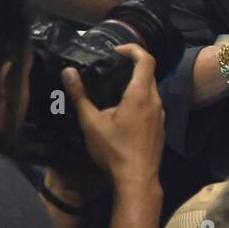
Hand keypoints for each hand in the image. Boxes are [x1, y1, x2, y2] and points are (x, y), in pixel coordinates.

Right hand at [63, 44, 164, 191]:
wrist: (137, 178)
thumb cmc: (114, 150)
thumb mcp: (91, 122)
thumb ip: (80, 96)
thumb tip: (68, 72)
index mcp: (140, 94)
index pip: (146, 59)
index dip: (133, 49)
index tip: (117, 50)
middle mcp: (155, 101)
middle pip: (148, 74)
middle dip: (132, 66)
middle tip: (112, 67)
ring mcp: (160, 115)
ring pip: (151, 91)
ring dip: (135, 85)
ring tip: (114, 89)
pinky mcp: (160, 127)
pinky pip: (152, 106)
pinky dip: (140, 100)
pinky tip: (123, 112)